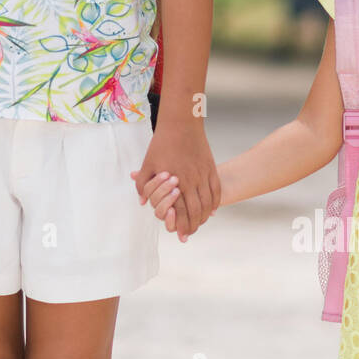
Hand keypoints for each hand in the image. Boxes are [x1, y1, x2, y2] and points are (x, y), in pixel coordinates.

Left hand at [130, 121, 219, 240]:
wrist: (181, 123)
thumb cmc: (162, 143)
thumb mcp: (147, 163)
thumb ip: (143, 184)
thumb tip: (142, 201)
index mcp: (176, 182)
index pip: (182, 211)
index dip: (181, 225)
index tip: (180, 235)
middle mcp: (192, 181)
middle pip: (197, 211)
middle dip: (193, 225)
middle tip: (189, 233)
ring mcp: (204, 174)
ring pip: (208, 202)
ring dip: (204, 216)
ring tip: (200, 223)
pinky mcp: (210, 167)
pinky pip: (216, 190)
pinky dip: (215, 202)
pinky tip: (211, 209)